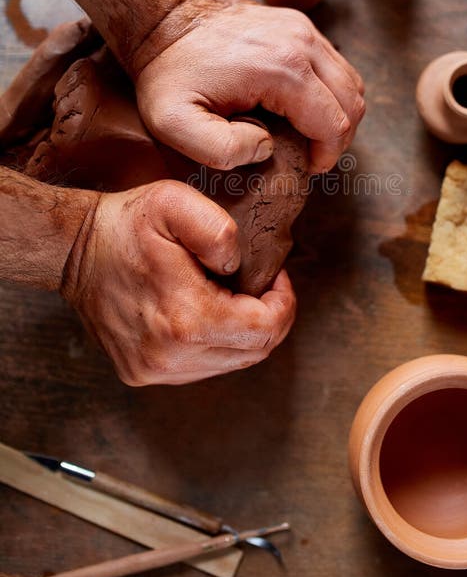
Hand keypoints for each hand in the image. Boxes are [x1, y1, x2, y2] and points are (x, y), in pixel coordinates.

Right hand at [61, 180, 294, 384]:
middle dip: (269, 317)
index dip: (284, 302)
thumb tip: (241, 267)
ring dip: (243, 332)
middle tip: (261, 285)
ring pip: (232, 364)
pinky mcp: (142, 373)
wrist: (72, 250)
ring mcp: (155, 371)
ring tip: (232, 296)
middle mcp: (171, 358)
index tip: (275, 276)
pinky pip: (203, 367)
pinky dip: (217, 343)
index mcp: (186, 320)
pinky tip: (207, 313)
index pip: (267, 330)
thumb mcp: (174, 202)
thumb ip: (220, 230)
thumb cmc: (125, 224)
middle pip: (255, 353)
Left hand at [134, 0, 364, 172]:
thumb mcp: (176, 125)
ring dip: (337, 114)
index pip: (334, 124)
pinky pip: (334, 63)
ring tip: (309, 135)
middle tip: (312, 156)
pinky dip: (329, 91)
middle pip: (351, 102)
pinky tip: (302, 107)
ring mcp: (302, 29)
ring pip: (349, 81)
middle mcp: (302, 43)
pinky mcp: (297, 24)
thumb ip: (223, 150)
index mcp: (283, 70)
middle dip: (338, 138)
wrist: (162, 22)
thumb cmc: (166, 75)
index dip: (327, 156)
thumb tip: (266, 147)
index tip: (308, 168)